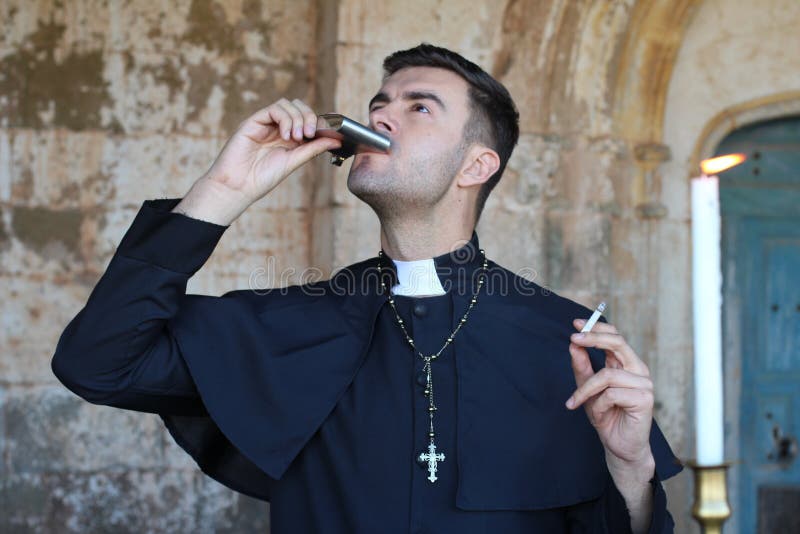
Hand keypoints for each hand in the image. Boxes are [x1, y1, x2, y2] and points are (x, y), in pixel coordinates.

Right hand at [175, 98, 341, 224]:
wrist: (238, 186)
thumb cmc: (262, 178)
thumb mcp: (294, 162)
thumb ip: (313, 149)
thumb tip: (336, 140)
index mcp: (288, 137)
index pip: (306, 118)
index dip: (318, 121)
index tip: (327, 131)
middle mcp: (277, 128)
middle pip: (298, 107)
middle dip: (309, 117)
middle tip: (309, 134)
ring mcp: (265, 123)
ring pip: (287, 105)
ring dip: (297, 118)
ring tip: (297, 137)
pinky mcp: (254, 121)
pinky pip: (274, 109)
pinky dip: (285, 119)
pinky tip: (286, 135)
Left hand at [565, 319, 654, 469]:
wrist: (619, 447)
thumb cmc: (607, 416)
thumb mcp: (587, 389)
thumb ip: (582, 367)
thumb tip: (573, 345)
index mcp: (626, 364)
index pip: (615, 336)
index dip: (597, 327)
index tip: (576, 324)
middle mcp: (637, 370)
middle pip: (618, 343)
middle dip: (593, 338)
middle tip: (573, 339)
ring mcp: (644, 384)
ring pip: (607, 375)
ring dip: (586, 390)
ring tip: (576, 402)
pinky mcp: (644, 399)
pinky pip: (611, 394)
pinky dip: (598, 405)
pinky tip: (599, 415)